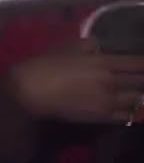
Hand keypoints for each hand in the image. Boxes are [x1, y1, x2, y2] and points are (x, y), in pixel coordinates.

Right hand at [5, 38, 143, 123]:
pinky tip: (133, 107)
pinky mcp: (101, 117)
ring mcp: (108, 101)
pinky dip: (133, 111)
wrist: (29, 91)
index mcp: (102, 62)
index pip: (136, 62)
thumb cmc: (44, 65)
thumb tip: (102, 46)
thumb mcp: (66, 47)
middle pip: (140, 82)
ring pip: (137, 100)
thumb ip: (89, 45)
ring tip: (139, 92)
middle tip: (143, 76)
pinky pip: (127, 115)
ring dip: (140, 95)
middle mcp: (110, 82)